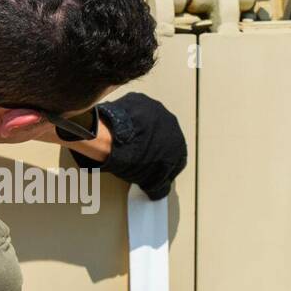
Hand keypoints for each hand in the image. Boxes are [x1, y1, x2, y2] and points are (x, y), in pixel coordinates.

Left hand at [70, 93, 186, 199]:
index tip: (152, 173)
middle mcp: (172, 124)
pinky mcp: (140, 99)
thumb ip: (158, 186)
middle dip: (153, 149)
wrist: (112, 138)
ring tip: (127, 143)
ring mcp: (156, 110)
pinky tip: (121, 129)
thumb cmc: (131, 160)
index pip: (176, 161)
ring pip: (151, 125)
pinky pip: (137, 112)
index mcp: (178, 146)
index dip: (164, 169)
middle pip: (164, 140)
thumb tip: (159, 191)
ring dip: (143, 133)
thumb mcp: (148, 180)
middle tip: (137, 158)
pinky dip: (131, 120)